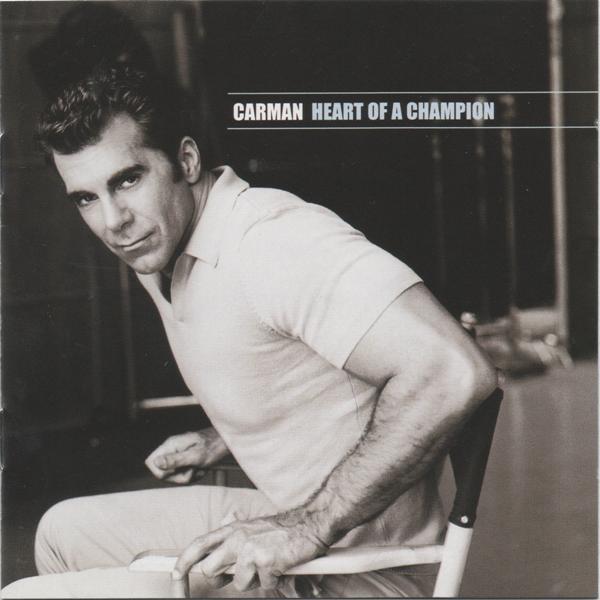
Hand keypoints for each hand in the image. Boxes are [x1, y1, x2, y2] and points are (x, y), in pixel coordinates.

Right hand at [145, 429, 221, 483]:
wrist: (226, 442)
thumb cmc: (213, 446)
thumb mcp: (195, 456)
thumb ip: (175, 459)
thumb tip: (155, 462)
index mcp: (171, 445)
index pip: (151, 462)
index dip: (161, 472)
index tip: (176, 470)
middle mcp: (172, 450)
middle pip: (162, 473)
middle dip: (178, 477)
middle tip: (193, 470)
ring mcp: (178, 456)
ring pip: (173, 476)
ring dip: (187, 477)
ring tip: (199, 469)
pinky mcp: (185, 461)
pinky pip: (183, 475)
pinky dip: (193, 476)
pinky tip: (202, 469)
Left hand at [173, 515, 326, 590]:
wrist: (310, 523)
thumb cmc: (282, 530)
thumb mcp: (252, 530)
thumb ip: (232, 544)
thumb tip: (218, 567)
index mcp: (232, 529)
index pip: (198, 545)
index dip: (183, 562)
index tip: (175, 575)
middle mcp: (237, 537)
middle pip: (210, 571)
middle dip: (222, 580)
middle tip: (241, 574)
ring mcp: (250, 549)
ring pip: (238, 583)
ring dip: (253, 581)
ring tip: (268, 566)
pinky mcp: (265, 561)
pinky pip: (262, 585)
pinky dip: (272, 581)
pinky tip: (280, 567)